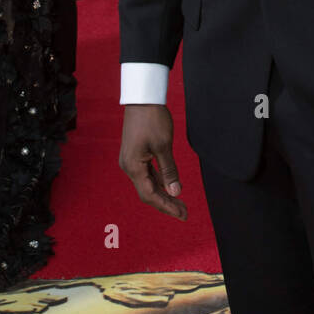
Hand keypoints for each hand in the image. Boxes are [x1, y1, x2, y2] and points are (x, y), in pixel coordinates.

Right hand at [119, 104, 186, 219]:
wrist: (142, 98)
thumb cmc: (152, 119)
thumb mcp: (164, 146)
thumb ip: (169, 171)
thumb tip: (176, 192)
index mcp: (133, 167)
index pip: (150, 195)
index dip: (167, 206)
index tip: (183, 214)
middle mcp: (129, 167)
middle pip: (148, 192)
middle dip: (167, 203)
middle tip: (185, 212)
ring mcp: (130, 161)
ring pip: (148, 184)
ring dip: (164, 194)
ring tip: (180, 203)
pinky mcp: (135, 155)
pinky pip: (147, 174)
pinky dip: (159, 182)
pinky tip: (171, 186)